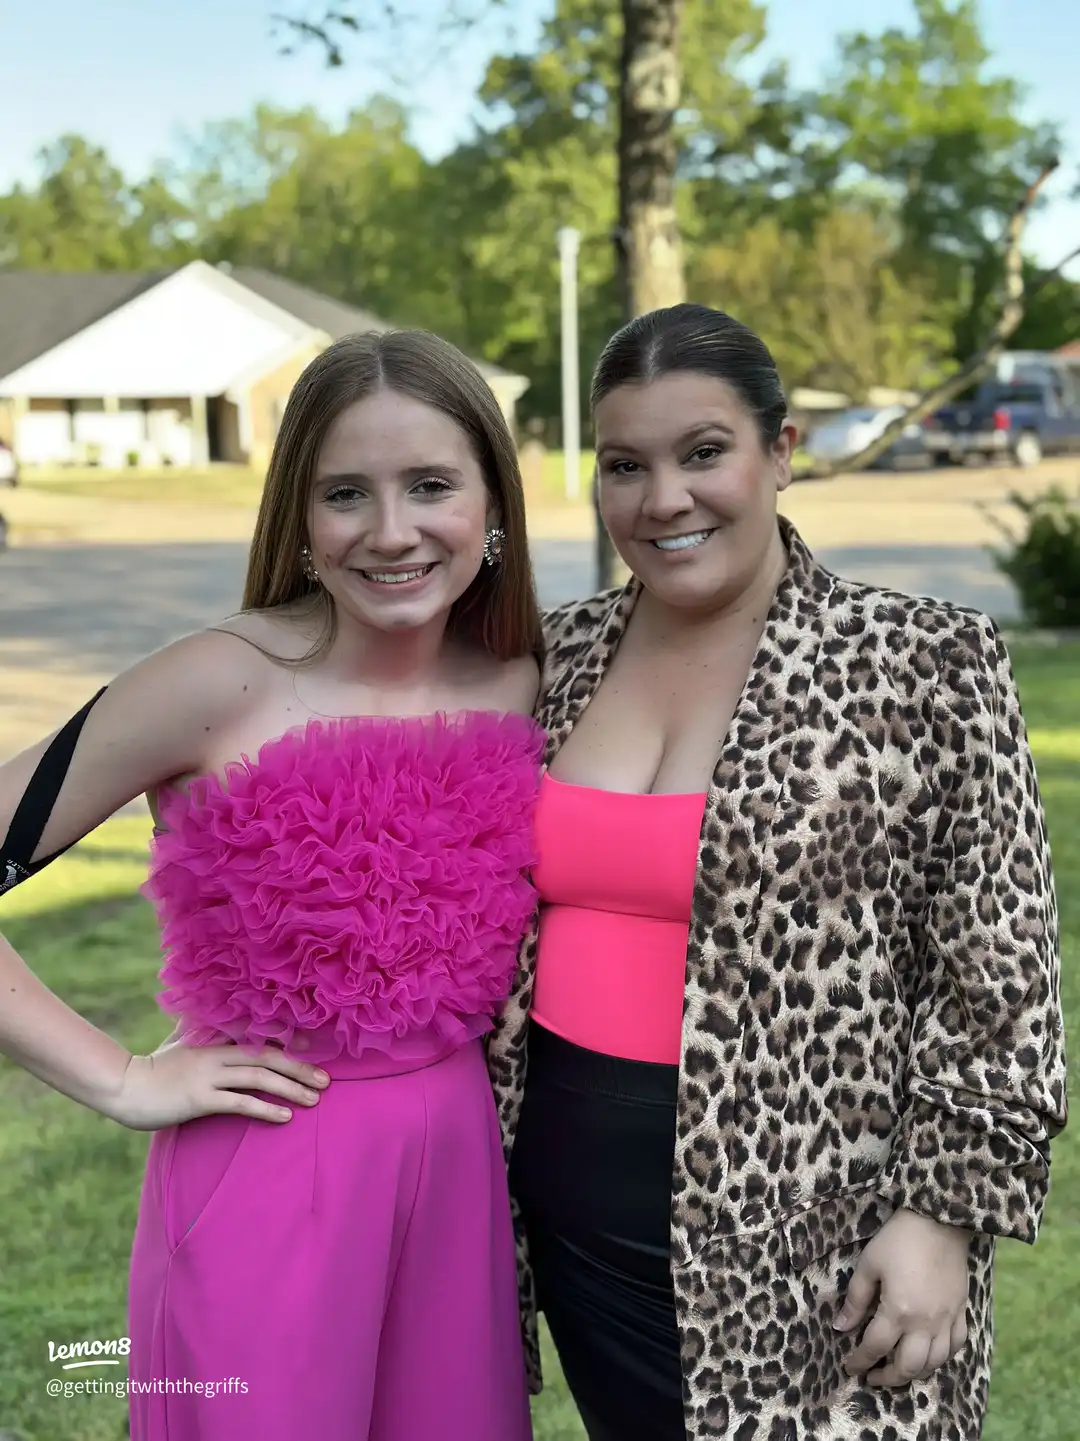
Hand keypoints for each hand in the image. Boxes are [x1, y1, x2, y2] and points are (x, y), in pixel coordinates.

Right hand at [103, 1036, 330, 1129]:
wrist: (124, 1087)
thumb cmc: (155, 1066)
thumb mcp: (181, 1040)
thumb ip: (202, 1029)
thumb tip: (211, 1015)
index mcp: (214, 1036)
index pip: (259, 1032)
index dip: (289, 1037)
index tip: (314, 1045)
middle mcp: (216, 1051)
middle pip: (268, 1054)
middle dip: (300, 1066)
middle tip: (326, 1080)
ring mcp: (208, 1074)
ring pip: (259, 1077)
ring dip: (291, 1088)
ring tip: (315, 1099)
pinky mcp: (199, 1098)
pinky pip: (240, 1103)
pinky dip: (265, 1109)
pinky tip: (285, 1117)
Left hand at [835, 1208, 969, 1385]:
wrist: (939, 1221)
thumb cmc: (898, 1239)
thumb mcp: (869, 1264)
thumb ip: (856, 1299)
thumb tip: (841, 1327)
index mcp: (899, 1311)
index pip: (875, 1347)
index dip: (860, 1360)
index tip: (850, 1367)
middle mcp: (925, 1324)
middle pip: (908, 1366)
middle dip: (888, 1377)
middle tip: (873, 1377)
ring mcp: (947, 1320)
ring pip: (934, 1363)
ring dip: (915, 1372)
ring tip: (899, 1370)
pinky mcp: (961, 1311)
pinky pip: (956, 1346)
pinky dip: (941, 1357)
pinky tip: (930, 1355)